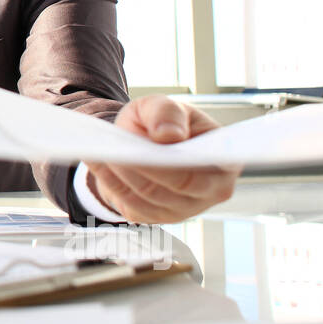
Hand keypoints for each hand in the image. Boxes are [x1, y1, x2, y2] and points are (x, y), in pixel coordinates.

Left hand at [84, 95, 239, 223]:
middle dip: (143, 167)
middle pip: (176, 185)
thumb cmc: (160, 123)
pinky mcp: (157, 217)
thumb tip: (168, 134)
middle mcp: (211, 191)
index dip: (184, 159)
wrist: (141, 142)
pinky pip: (132, 205)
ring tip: (100, 153)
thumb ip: (166, 112)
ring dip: (122, 176)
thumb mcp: (160, 105)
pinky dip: (111, 184)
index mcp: (224, 161)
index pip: (210, 166)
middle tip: (115, 151)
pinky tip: (98, 164)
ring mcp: (185, 209)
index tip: (157, 144)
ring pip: (149, 197)